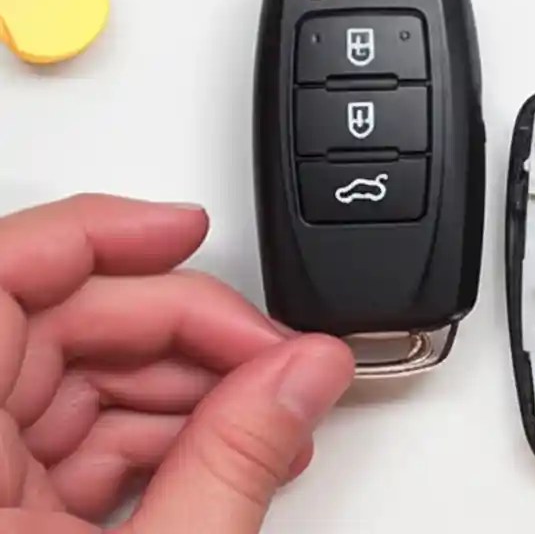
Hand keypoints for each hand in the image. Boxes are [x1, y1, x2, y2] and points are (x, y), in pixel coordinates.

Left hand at [0, 194, 354, 532]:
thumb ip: (234, 463)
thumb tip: (305, 372)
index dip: (96, 233)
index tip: (187, 230)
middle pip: (54, 326)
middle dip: (181, 326)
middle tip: (272, 353)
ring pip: (72, 382)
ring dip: (184, 385)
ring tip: (269, 413)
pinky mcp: (5, 521)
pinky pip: (69, 442)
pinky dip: (157, 437)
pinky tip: (227, 450)